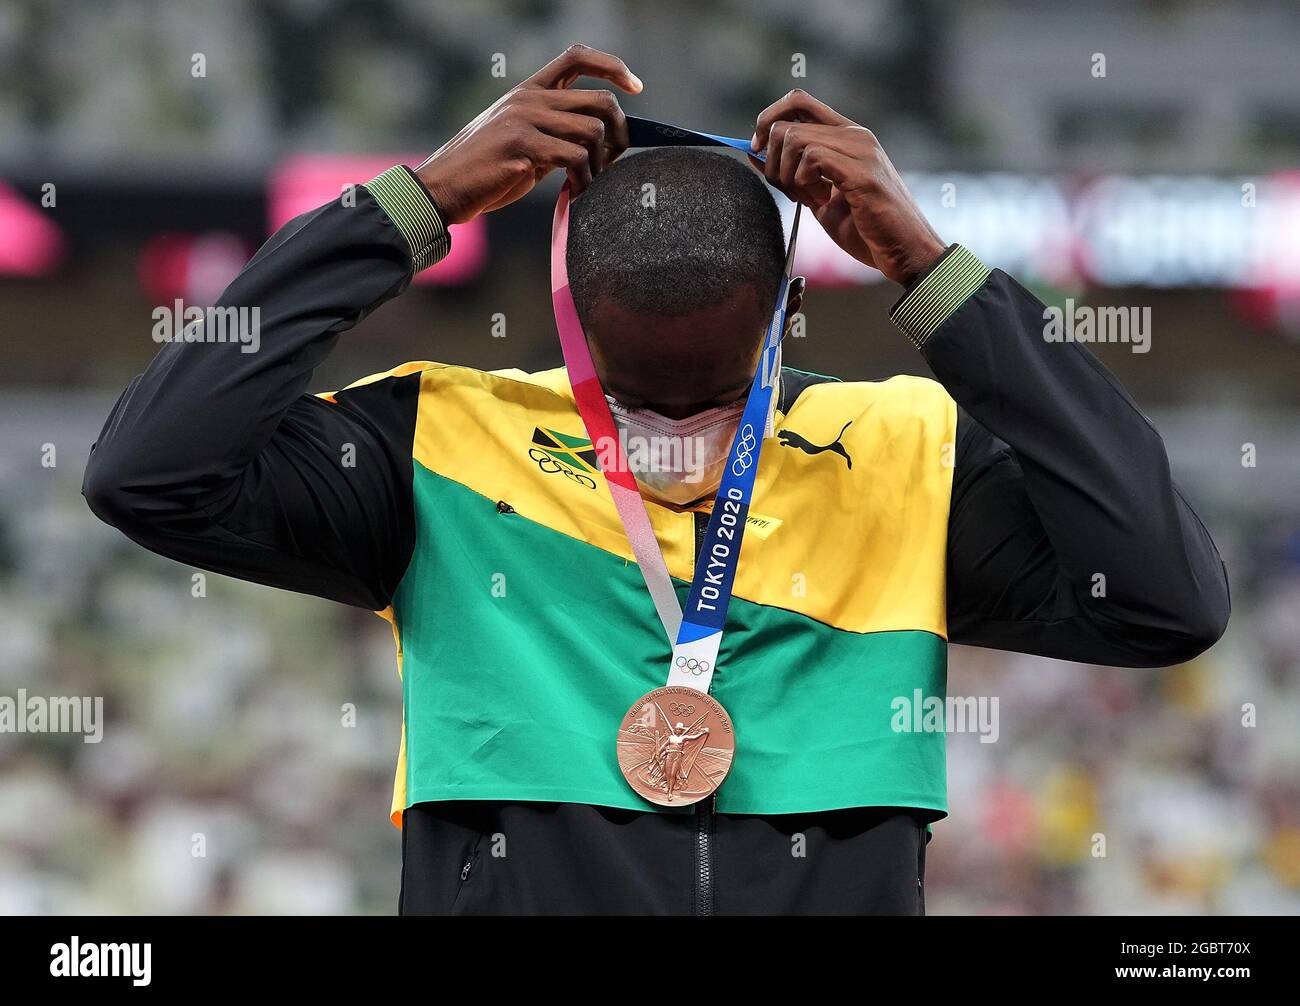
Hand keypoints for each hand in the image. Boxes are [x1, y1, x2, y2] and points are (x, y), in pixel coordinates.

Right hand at [414, 44, 641, 224]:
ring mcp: (524, 119)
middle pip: (599, 101)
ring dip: (601, 165)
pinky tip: (577, 194)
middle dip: (620, 134)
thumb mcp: (524, 143)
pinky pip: (574, 157)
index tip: (636, 88)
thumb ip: (556, 133)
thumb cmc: (485, 173)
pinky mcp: (521, 145)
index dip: (613, 67)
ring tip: (589, 185)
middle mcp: (529, 98)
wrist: (442, 189)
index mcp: (529, 91)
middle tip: (614, 162)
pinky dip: (585, 180)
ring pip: (592, 131)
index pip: (578, 57)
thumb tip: (601, 141)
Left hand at [751, 90, 945, 285]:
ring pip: (794, 139)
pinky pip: (811, 158)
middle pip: (786, 123)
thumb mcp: (817, 197)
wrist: (905, 251)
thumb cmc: (865, 229)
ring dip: (787, 176)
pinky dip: (803, 184)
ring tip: (810, 200)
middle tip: (789, 191)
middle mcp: (855, 134)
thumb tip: (753, 151)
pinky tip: (821, 202)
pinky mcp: (861, 172)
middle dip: (772, 162)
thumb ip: (791, 173)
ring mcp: (860, 150)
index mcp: (847, 136)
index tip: (759, 151)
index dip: (768, 120)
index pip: (797, 101)